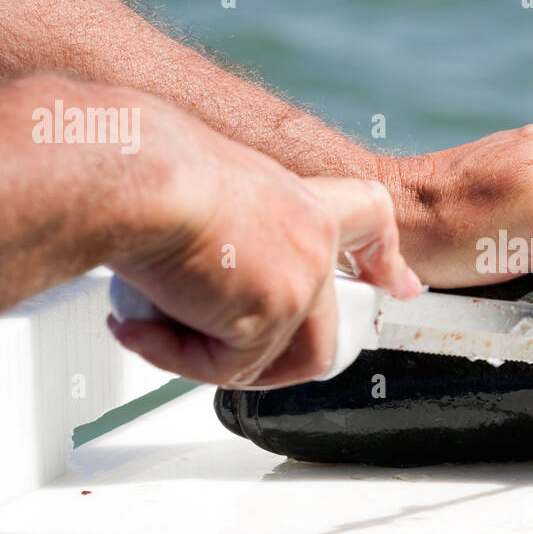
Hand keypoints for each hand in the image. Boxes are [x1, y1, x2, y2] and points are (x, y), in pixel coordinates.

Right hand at [108, 107, 420, 386]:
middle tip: (204, 346)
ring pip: (265, 358)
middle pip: (320, 328)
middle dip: (267, 357)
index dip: (384, 258)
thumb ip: (223, 230)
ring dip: (200, 353)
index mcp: (299, 201)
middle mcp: (312, 240)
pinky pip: (224, 368)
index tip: (399, 285)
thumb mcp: (199, 186)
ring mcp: (299, 281)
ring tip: (148, 323)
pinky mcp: (270, 317)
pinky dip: (173, 355)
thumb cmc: (145, 165)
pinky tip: (136, 325)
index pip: (368, 220)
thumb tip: (190, 261)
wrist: (133, 169)